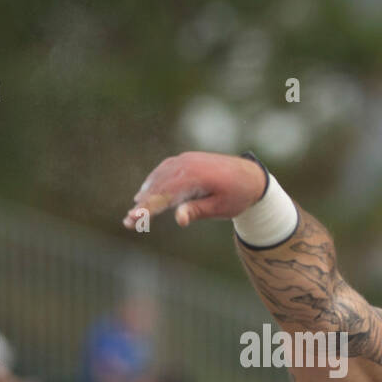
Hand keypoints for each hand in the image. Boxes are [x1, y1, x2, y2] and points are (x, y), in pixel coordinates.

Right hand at [122, 151, 266, 229]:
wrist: (251, 176)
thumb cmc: (237, 196)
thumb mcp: (220, 208)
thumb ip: (198, 211)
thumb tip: (179, 219)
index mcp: (196, 176)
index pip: (165, 194)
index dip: (148, 208)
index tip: (134, 219)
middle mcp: (188, 164)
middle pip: (158, 185)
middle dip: (143, 204)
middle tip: (129, 221)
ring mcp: (186, 159)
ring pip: (159, 176)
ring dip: (146, 192)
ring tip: (135, 210)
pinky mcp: (187, 159)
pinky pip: (165, 169)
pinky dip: (155, 180)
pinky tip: (147, 191)